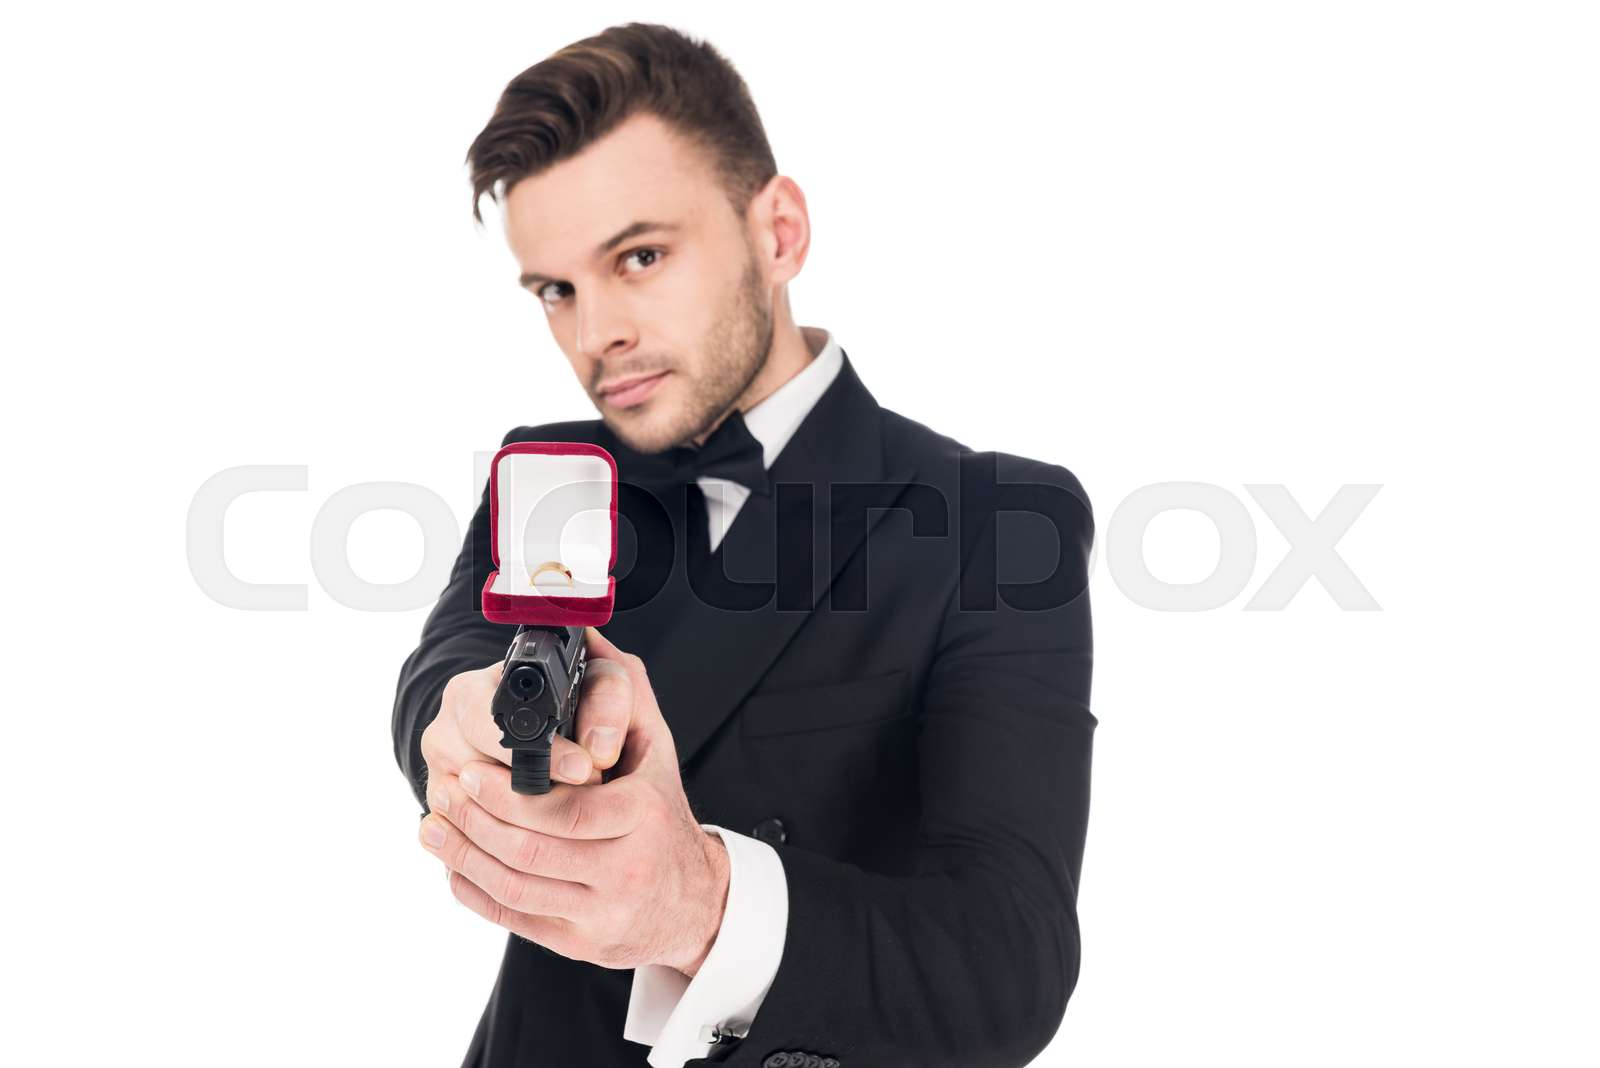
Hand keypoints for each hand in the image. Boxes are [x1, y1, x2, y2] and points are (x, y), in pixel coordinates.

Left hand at [417, 628, 731, 975]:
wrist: (692, 898)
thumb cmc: (661, 809)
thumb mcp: (654, 743)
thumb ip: (619, 689)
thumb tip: (585, 635)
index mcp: (644, 816)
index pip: (565, 810)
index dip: (507, 794)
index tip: (469, 770)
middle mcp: (627, 870)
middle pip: (530, 849)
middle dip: (475, 819)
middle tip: (444, 791)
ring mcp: (602, 913)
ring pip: (514, 886)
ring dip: (463, 854)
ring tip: (433, 826)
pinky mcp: (580, 943)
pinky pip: (514, 919)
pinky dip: (474, 892)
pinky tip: (453, 865)